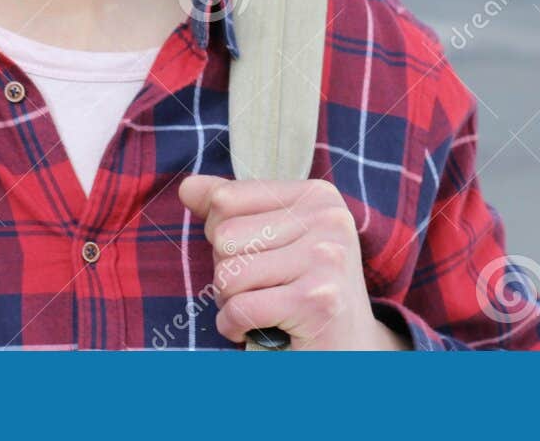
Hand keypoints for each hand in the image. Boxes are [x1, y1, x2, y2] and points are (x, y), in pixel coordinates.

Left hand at [177, 175, 408, 350]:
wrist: (352, 353)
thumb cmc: (303, 293)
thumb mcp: (273, 241)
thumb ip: (232, 212)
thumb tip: (187, 186)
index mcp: (317, 196)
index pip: (225, 199)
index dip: (220, 237)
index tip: (256, 259)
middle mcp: (327, 219)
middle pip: (223, 237)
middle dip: (227, 274)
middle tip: (263, 292)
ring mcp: (325, 258)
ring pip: (228, 274)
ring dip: (231, 304)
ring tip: (264, 311)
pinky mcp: (316, 300)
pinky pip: (239, 309)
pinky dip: (235, 327)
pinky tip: (260, 331)